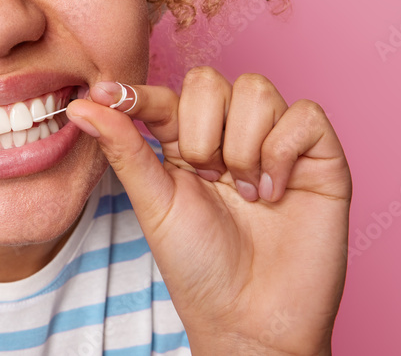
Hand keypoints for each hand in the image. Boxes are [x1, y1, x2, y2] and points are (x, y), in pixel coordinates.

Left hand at [66, 67, 350, 355]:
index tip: (104, 95)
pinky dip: (281, 151)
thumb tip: (80, 107)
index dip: (136, 93)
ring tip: (243, 191)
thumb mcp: (153, 203)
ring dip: (240, 144)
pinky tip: (273, 192)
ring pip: (255, 90)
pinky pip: (303, 115)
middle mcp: (231, 134)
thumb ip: (123, 149)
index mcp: (187, 142)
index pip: (164, 96)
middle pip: (210, 82)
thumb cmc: (199, 267)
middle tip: (207, 179)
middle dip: (199, 131)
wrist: (250, 319)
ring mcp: (277, 142)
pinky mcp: (319, 157)